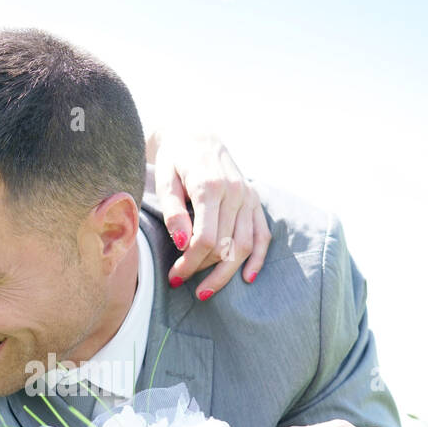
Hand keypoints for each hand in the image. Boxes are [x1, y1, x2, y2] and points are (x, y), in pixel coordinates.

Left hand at [146, 130, 270, 298]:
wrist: (196, 136)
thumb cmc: (175, 160)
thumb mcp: (165, 181)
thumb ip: (173, 213)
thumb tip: (182, 244)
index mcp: (210, 186)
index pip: (205, 238)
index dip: (189, 262)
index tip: (173, 276)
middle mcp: (235, 192)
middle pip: (224, 245)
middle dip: (202, 270)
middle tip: (180, 281)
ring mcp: (248, 197)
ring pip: (244, 245)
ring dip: (226, 272)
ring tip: (206, 290)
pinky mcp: (255, 200)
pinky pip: (263, 234)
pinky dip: (258, 258)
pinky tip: (247, 277)